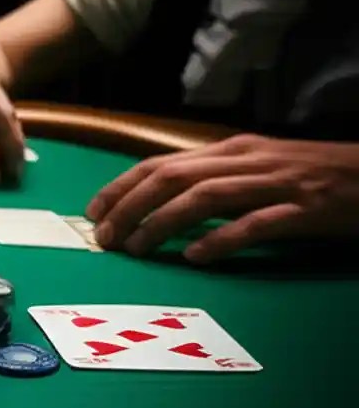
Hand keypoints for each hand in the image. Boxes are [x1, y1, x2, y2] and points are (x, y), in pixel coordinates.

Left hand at [86, 135, 358, 262]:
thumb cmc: (315, 176)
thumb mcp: (259, 169)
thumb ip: (215, 181)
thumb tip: (162, 203)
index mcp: (233, 151)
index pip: (161, 162)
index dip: (121, 186)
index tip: (93, 212)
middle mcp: (248, 160)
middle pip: (173, 177)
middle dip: (130, 206)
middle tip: (105, 238)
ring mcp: (278, 184)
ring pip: (206, 197)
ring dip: (162, 223)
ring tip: (136, 249)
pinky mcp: (306, 210)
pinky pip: (256, 223)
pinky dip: (221, 239)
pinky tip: (195, 256)